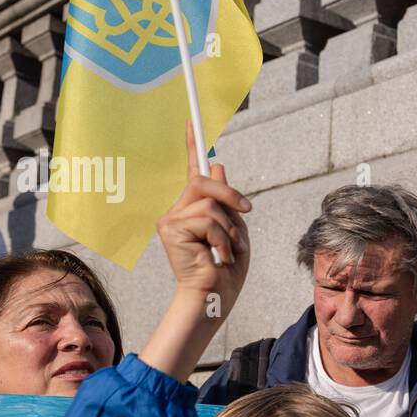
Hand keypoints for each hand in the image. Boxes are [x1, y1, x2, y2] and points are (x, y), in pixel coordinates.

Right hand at [155, 122, 251, 307]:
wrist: (216, 295)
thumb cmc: (226, 268)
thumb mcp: (234, 228)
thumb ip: (225, 200)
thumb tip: (215, 165)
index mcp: (194, 209)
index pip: (193, 171)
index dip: (192, 145)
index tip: (192, 120)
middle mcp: (178, 210)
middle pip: (203, 180)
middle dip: (230, 195)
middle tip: (246, 211)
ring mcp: (171, 219)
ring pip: (210, 202)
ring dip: (230, 228)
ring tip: (227, 250)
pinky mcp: (169, 228)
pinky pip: (208, 218)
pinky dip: (222, 238)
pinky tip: (217, 256)